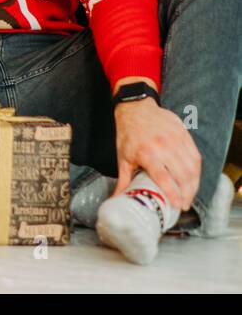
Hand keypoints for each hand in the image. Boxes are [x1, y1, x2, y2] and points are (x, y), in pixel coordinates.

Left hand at [112, 95, 200, 210]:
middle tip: (184, 204)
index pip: (164, 179)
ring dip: (194, 184)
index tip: (177, 206)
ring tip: (189, 195)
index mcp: (147, 153)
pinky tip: (194, 179)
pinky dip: (197, 171)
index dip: (173, 194)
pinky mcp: (184, 135)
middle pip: (183, 176)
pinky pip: (196, 156)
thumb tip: (117, 199)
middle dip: (187, 193)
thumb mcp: (123, 158)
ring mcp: (176, 140)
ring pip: (192, 167)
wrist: (136, 108)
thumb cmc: (128, 134)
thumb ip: (123, 180)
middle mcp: (163, 147)